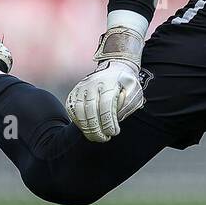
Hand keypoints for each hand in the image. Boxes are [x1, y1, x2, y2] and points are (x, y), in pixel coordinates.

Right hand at [66, 27, 145, 142]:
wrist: (115, 66)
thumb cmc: (126, 83)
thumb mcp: (134, 90)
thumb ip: (127, 103)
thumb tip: (117, 117)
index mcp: (109, 83)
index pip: (106, 106)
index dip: (109, 122)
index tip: (114, 132)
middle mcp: (92, 84)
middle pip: (91, 111)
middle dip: (98, 129)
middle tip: (105, 138)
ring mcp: (81, 88)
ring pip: (79, 112)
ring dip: (87, 128)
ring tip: (96, 137)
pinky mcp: (74, 93)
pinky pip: (71, 110)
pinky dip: (78, 122)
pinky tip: (87, 129)